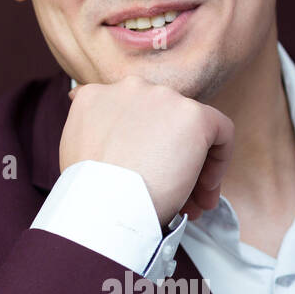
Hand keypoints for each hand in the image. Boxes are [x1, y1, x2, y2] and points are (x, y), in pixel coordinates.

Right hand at [59, 75, 234, 228]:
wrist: (103, 205)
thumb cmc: (88, 192)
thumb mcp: (74, 151)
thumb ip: (93, 133)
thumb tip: (112, 137)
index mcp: (96, 96)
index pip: (130, 114)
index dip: (142, 146)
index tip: (145, 174)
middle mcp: (128, 88)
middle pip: (162, 121)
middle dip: (169, 157)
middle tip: (172, 193)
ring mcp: (162, 98)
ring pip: (190, 128)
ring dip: (193, 165)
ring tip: (192, 202)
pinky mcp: (193, 115)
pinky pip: (220, 131)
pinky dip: (218, 160)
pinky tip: (203, 189)